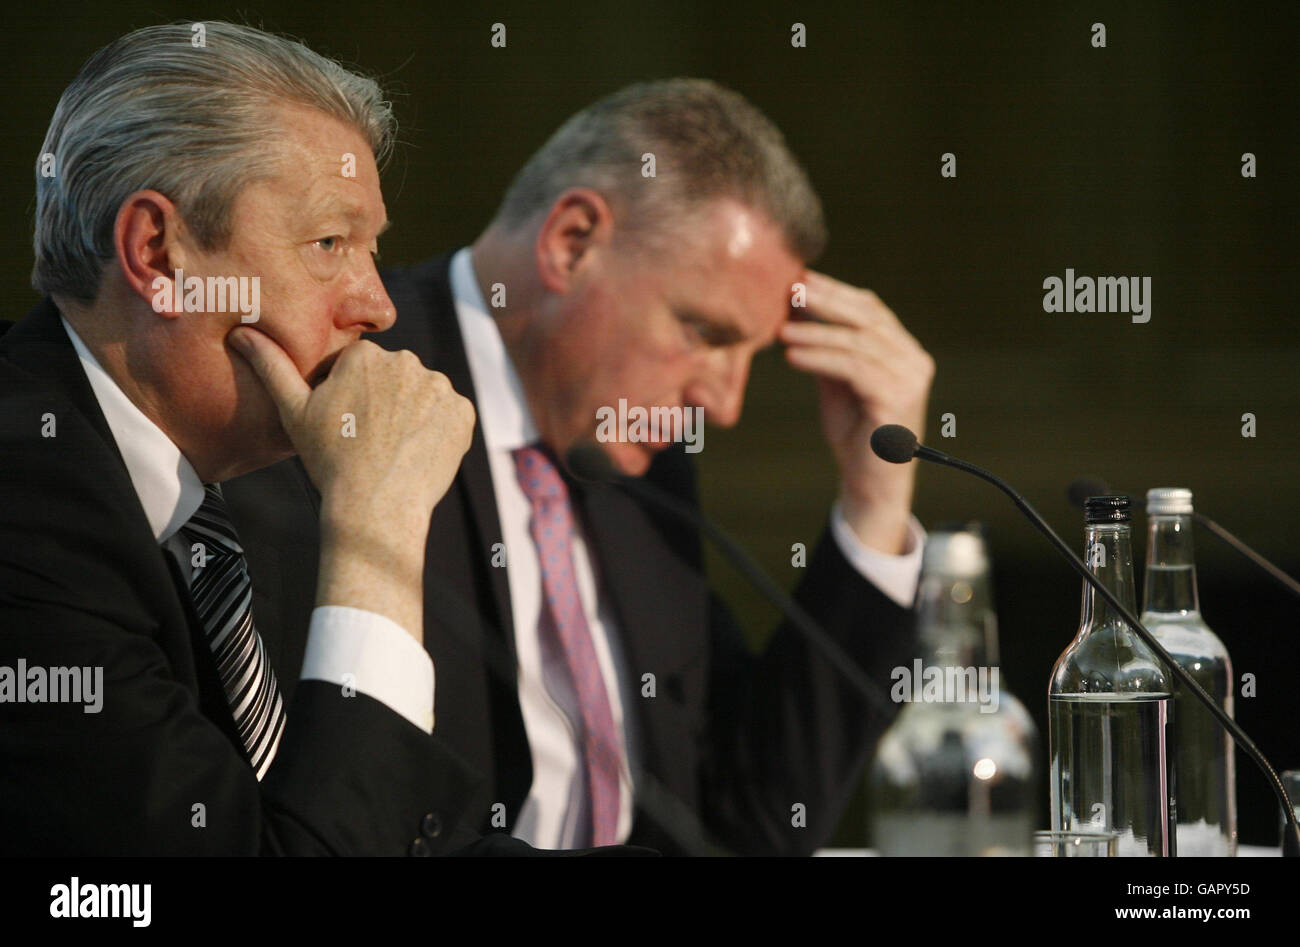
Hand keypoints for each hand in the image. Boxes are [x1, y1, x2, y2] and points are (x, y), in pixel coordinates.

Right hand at [229, 328, 475, 638]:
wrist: (376, 507)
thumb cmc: (330, 460)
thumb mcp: (294, 411)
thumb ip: (272, 366)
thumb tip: (241, 332)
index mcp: (366, 354)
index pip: (361, 368)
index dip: (351, 397)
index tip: (347, 425)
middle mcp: (407, 360)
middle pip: (394, 378)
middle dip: (384, 401)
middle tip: (369, 439)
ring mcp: (440, 387)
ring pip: (423, 395)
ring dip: (413, 414)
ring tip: (394, 447)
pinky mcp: (463, 412)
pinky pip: (450, 415)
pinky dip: (438, 430)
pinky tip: (418, 451)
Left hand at [778, 270, 933, 554]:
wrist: (871, 485)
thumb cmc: (855, 433)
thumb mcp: (837, 382)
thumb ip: (827, 348)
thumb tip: (796, 309)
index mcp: (904, 350)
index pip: (870, 308)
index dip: (834, 290)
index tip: (798, 277)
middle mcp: (914, 359)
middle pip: (867, 316)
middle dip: (825, 299)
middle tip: (789, 287)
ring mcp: (910, 379)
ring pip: (858, 341)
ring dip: (815, 331)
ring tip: (779, 328)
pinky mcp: (898, 399)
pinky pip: (854, 369)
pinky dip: (820, 358)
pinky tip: (792, 355)